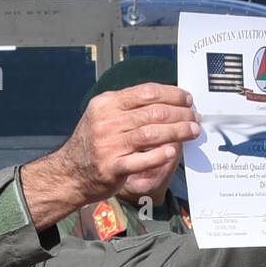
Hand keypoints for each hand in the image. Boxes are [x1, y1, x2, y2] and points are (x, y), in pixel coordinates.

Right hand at [20, 83, 199, 228]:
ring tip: (193, 131)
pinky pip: (142, 160)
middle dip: (180, 114)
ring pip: (152, 134)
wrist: (70, 173)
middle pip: (153, 112)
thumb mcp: (103, 115)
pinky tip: (173, 151)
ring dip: (178, 131)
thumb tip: (166, 99)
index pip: (146, 92)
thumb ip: (129, 106)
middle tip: (195, 118)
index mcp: (106, 104)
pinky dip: (160, 155)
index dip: (172, 94)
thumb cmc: (93, 143)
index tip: (187, 99)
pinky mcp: (112, 168)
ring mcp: (109, 145)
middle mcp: (106, 122)